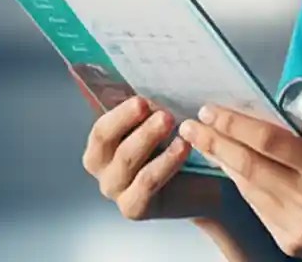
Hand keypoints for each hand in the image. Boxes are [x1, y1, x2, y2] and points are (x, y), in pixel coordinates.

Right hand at [81, 96, 204, 219]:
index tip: (142, 100)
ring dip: (148, 138)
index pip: (101, 129)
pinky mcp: (132, 207)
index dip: (120, 114)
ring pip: (126, 160)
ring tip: (173, 122)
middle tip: (162, 112)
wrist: (200, 186)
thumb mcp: (157, 124)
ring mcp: (115, 190)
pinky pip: (146, 182)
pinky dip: (165, 161)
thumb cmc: (173, 148)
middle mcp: (103, 169)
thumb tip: (149, 94)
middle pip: (106, 143)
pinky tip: (183, 147)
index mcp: (102, 146)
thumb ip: (147, 111)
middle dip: (131, 122)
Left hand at [179, 106, 301, 261]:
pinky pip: (260, 208)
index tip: (212, 109)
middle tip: (192, 124)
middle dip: (214, 141)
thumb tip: (282, 121)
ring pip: (249, 188)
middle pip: (248, 165)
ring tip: (206, 142)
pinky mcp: (294, 243)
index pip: (268, 141)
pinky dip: (246, 186)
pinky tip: (236, 170)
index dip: (234, 123)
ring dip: (224, 163)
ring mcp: (299, 226)